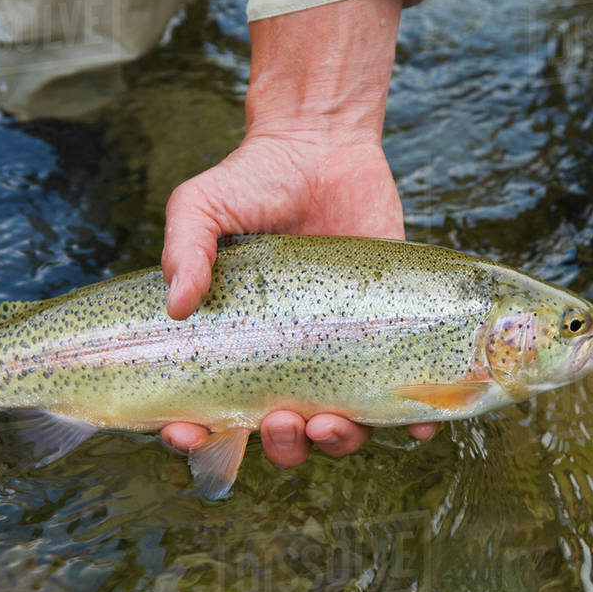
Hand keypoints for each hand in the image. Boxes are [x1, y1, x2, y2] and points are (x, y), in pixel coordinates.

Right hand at [158, 0, 435, 466]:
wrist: (321, 147)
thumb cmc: (252, 180)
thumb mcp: (200, 207)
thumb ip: (185, 249)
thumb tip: (177, 305)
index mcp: (238, 344)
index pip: (212, 410)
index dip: (196, 434)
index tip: (188, 432)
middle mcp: (289, 358)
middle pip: (283, 433)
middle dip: (281, 444)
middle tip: (281, 420)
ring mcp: (340, 350)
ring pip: (339, 426)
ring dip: (335, 443)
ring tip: (332, 424)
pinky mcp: (389, 332)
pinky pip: (400, 390)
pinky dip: (410, 419)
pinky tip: (415, 425)